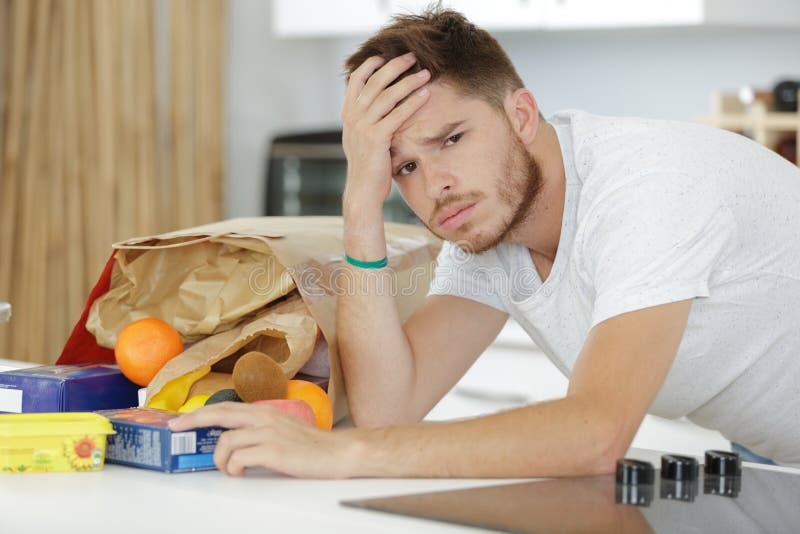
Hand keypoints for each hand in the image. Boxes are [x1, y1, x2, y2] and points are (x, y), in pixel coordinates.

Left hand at [168, 402, 359, 477]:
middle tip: (176, 430)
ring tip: (228, 469)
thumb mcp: (283, 430)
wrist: (339, 453)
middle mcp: (264, 418)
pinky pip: (239, 458)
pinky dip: (234, 468)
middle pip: (219, 414)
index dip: (201, 412)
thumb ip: (260, 430)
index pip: (226, 407)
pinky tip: (241, 473)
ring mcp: (269, 433)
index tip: (182, 419)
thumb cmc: (313, 446)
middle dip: (193, 420)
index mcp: (265, 412)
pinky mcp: (274, 451)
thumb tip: (236, 440)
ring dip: (220, 459)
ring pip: (226, 441)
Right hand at [340, 52, 430, 211]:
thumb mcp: (361, 138)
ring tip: (426, 73)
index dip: (371, 64)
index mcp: (348, 114)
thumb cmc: (368, 166)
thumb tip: (378, 105)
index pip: (356, 80)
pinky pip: (397, 115)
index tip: (386, 55)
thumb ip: (366, 120)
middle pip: (374, 82)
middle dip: (394, 66)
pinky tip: (425, 95)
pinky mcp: (376, 138)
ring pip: (387, 96)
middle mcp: (353, 117)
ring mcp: (363, 127)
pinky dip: (412, 102)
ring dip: (408, 81)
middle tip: (412, 56)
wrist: (362, 191)